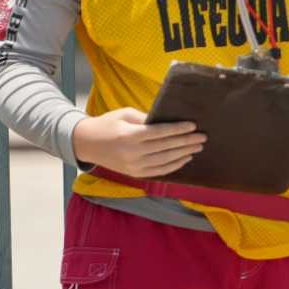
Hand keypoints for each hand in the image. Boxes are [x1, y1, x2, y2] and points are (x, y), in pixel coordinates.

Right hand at [71, 107, 205, 178]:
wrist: (86, 144)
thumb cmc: (107, 124)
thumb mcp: (125, 115)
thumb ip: (146, 119)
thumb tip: (168, 121)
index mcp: (130, 135)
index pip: (161, 133)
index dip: (178, 129)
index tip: (193, 125)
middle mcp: (133, 153)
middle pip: (166, 147)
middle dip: (186, 142)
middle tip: (202, 137)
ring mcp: (134, 166)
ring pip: (166, 161)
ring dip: (184, 154)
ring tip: (197, 147)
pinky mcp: (135, 173)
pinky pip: (159, 171)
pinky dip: (174, 166)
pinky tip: (185, 159)